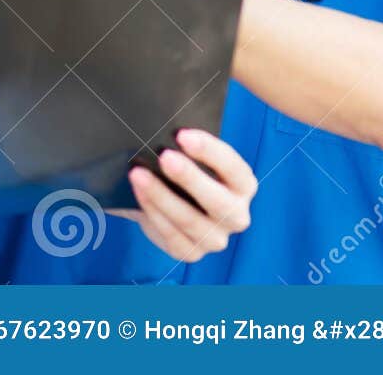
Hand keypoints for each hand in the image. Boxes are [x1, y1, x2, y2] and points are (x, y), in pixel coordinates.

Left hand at [111, 129, 255, 261]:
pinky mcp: (192, 252)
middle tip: (164, 156)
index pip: (233, 168)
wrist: (168, 203)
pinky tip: (139, 193)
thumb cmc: (184, 172)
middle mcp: (236, 215)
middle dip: (189, 178)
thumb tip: (165, 130)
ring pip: (190, 221)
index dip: (209, 151)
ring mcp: (216, 238)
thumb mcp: (192, 158)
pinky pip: (172, 235)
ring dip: (162, 196)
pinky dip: (153, 212)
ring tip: (138, 173)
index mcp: (243, 186)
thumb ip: (188, 147)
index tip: (182, 134)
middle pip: (218, 201)